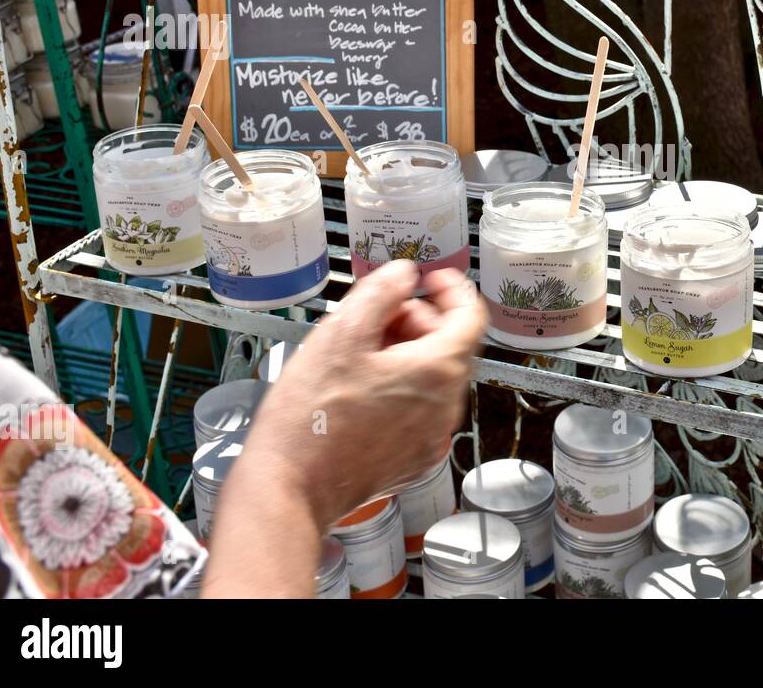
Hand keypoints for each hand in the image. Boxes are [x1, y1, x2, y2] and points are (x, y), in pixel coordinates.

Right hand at [238, 259, 486, 528]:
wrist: (290, 489)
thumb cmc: (310, 417)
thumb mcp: (340, 334)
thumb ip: (380, 292)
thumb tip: (403, 274)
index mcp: (437, 371)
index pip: (472, 315)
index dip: (452, 288)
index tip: (429, 279)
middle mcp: (446, 407)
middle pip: (451, 346)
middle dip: (418, 322)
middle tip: (377, 318)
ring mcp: (432, 437)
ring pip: (434, 379)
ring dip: (406, 356)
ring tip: (359, 355)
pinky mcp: (414, 459)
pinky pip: (420, 411)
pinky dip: (401, 390)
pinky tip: (360, 390)